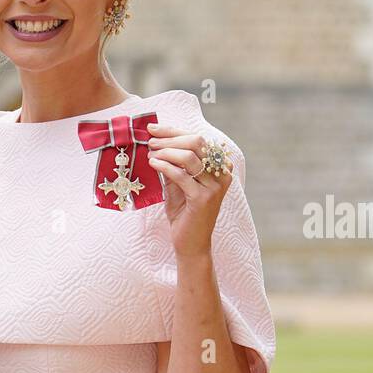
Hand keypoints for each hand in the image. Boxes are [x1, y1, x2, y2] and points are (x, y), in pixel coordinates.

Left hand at [146, 124, 232, 258]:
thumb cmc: (184, 214)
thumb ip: (174, 165)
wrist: (191, 244)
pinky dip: (165, 167)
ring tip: (150, 153)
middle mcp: (222, 174)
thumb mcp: (178, 185)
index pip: (198, 139)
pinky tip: (153, 164)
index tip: (152, 128)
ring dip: (166, 151)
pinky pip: (182, 175)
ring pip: (190, 156)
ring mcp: (215, 186)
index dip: (174, 131)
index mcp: (220, 167)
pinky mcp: (203, 198)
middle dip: (170, 138)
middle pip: (196, 142)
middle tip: (150, 142)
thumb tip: (156, 143)